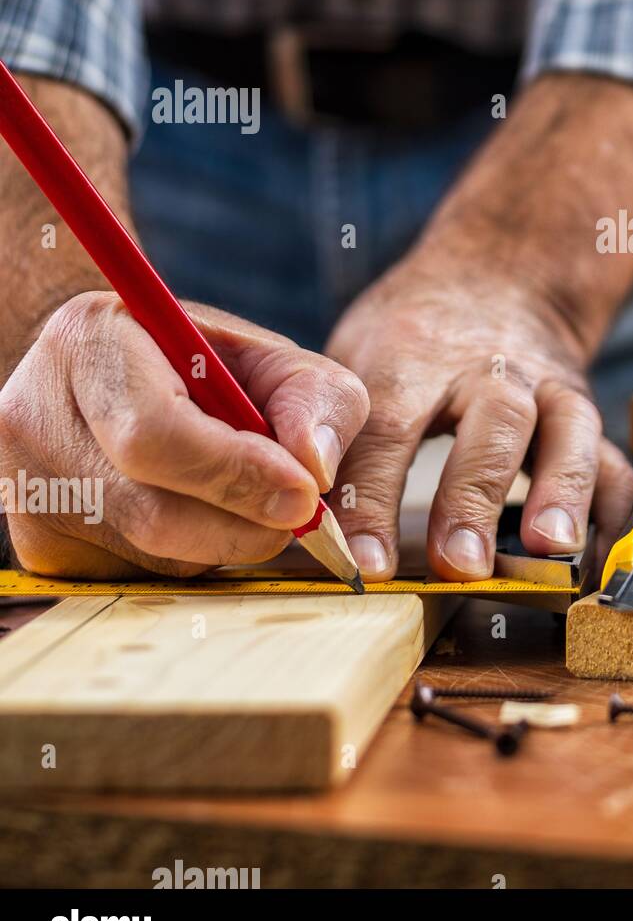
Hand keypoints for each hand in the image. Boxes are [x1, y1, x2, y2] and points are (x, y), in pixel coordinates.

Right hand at [0, 292, 369, 577]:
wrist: (134, 380)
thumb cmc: (217, 368)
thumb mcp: (280, 361)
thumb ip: (316, 400)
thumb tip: (315, 468)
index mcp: (89, 341)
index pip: (155, 433)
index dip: (235, 472)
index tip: (304, 492)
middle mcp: (37, 416)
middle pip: (150, 512)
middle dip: (244, 523)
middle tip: (299, 514)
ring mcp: (26, 488)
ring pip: (149, 556)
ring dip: (223, 543)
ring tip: (244, 496)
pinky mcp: (40, 545)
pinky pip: (135, 579)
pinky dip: (191, 558)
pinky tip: (202, 514)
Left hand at [326, 252, 632, 580]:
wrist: (500, 276)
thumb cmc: (412, 335)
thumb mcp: (352, 353)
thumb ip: (325, 423)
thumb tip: (279, 510)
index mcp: (415, 354)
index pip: (388, 427)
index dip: (371, 494)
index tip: (359, 558)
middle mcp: (490, 367)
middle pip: (490, 425)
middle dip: (473, 496)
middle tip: (458, 563)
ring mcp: (548, 387)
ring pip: (568, 432)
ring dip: (563, 491)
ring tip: (551, 551)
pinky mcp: (586, 411)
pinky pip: (614, 461)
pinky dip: (614, 510)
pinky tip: (601, 559)